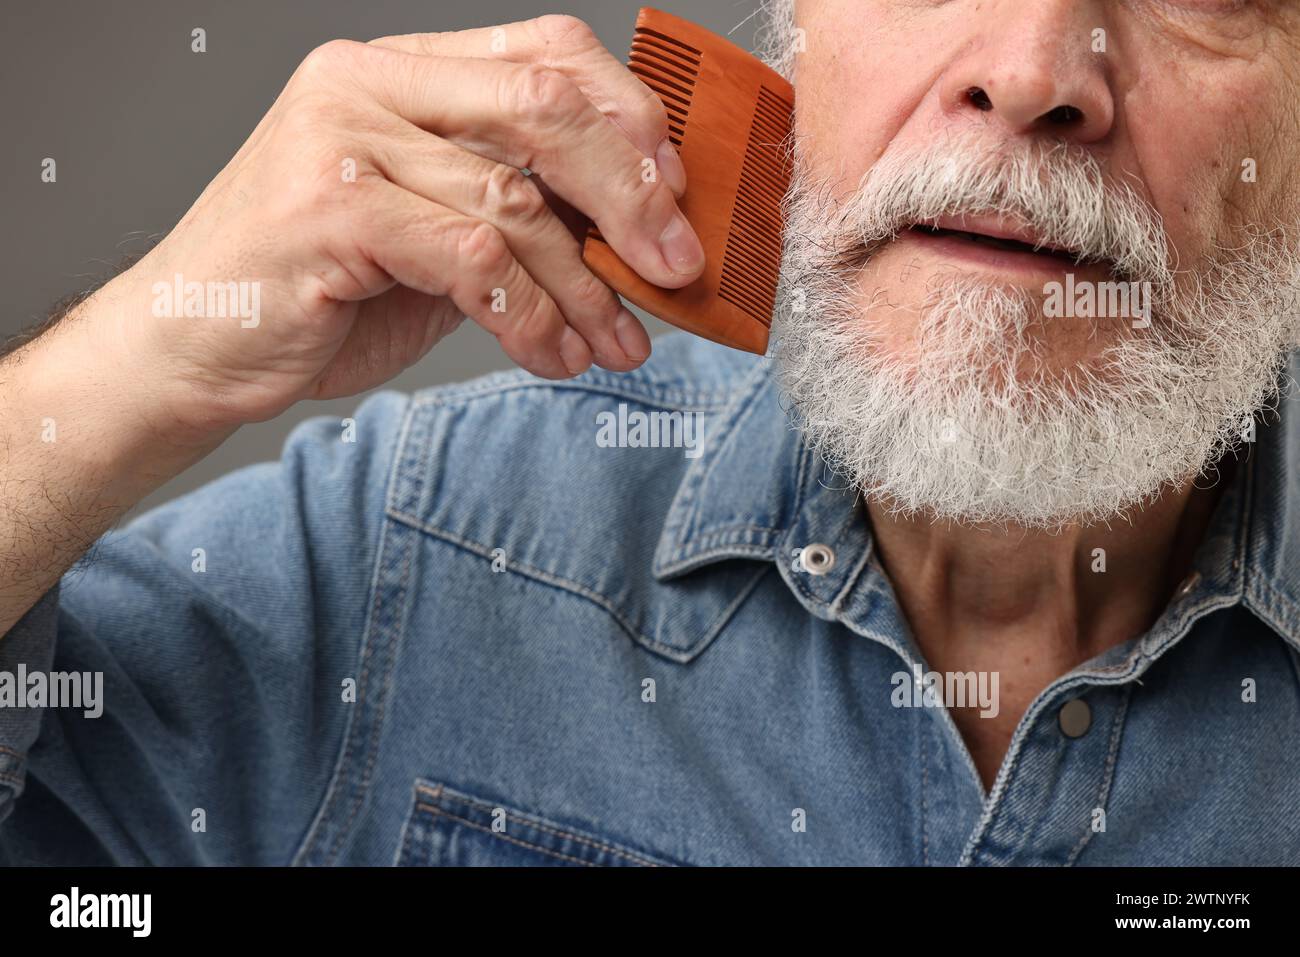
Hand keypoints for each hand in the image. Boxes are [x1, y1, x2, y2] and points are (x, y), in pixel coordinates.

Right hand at [102, 15, 704, 438]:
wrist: (192, 344)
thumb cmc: (321, 289)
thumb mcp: (436, 232)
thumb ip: (517, 207)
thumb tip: (638, 228)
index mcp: (403, 71)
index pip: (547, 53)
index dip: (629, 118)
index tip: (676, 193)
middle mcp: (370, 85)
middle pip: (545, 108)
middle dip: (630, 195)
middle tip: (675, 267)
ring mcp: (342, 141)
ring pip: (514, 200)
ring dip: (584, 288)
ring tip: (614, 344)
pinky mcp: (329, 211)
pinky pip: (471, 258)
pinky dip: (528, 316)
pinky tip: (550, 355)